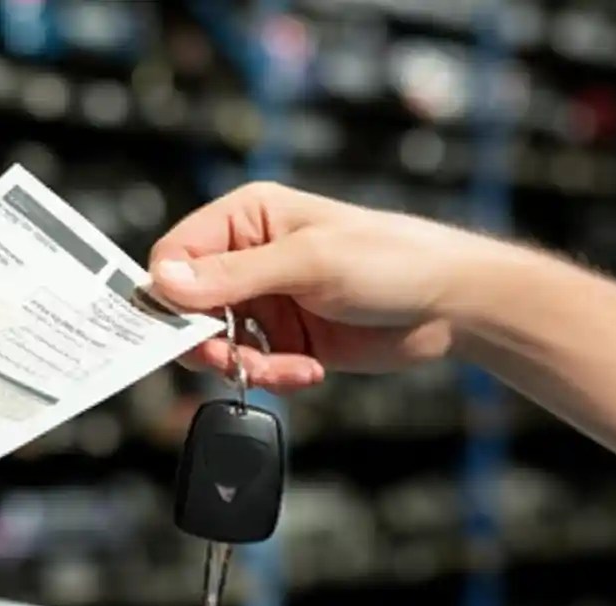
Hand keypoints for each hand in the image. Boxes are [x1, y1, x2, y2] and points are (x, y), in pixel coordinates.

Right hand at [149, 182, 497, 390]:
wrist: (449, 305)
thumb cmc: (390, 259)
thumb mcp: (308, 262)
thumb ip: (234, 275)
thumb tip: (166, 282)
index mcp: (247, 218)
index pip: (177, 254)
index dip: (170, 294)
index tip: (186, 326)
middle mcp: (248, 258)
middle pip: (188, 307)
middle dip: (208, 340)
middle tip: (231, 360)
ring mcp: (266, 301)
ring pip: (217, 344)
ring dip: (246, 364)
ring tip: (288, 367)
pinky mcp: (285, 338)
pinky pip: (253, 366)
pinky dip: (274, 376)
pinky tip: (309, 369)